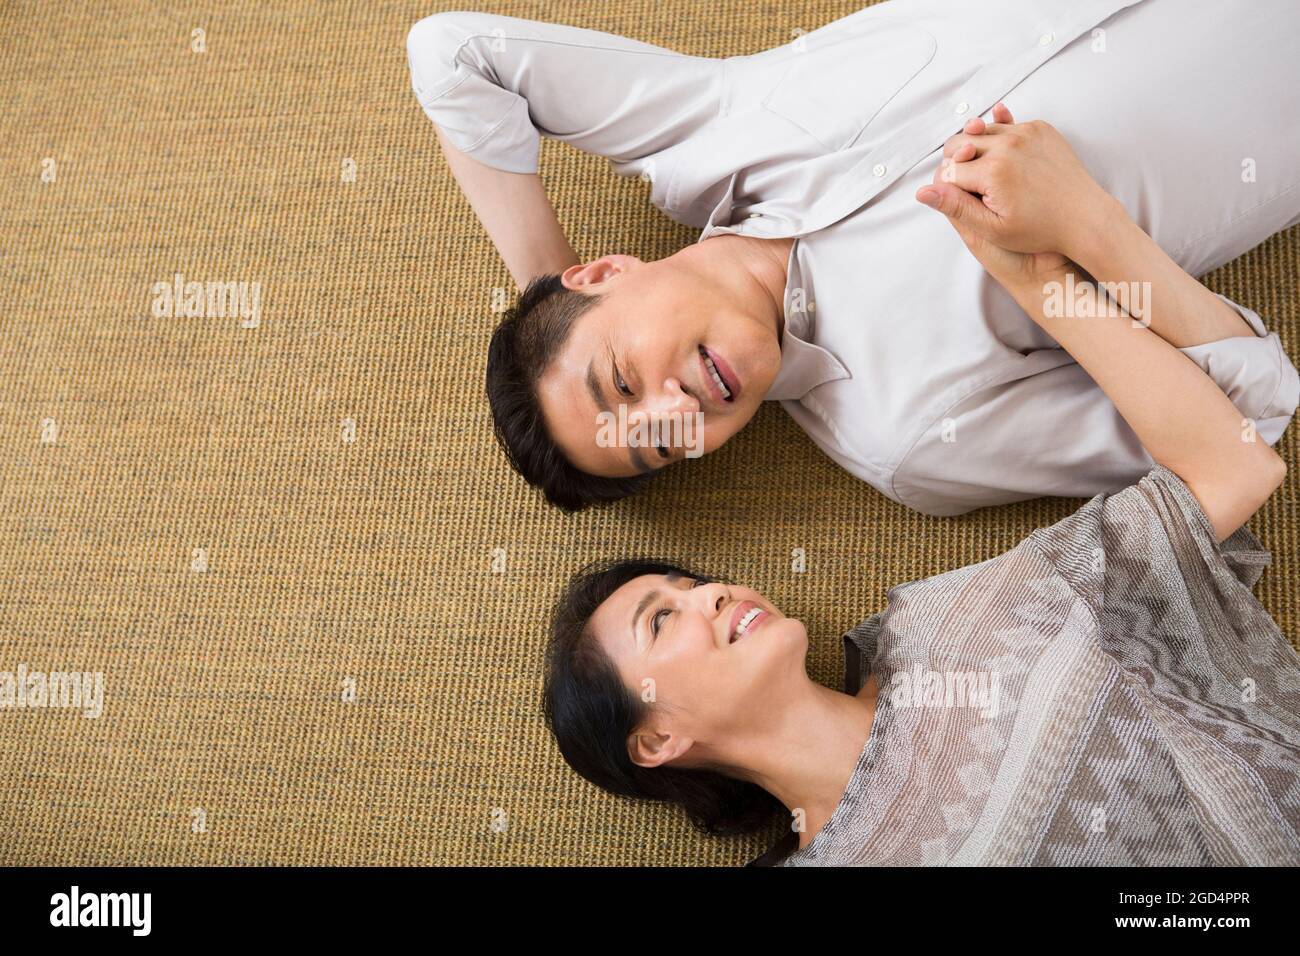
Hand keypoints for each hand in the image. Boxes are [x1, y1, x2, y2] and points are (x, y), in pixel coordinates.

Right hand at [916, 103, 1119, 265]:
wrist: (1085, 217)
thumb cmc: (1039, 229)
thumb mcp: (991, 227)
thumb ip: (955, 206)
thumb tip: (922, 191)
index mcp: (992, 171)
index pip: (948, 170)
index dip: (950, 188)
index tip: (965, 201)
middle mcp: (1007, 145)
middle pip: (959, 143)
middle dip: (958, 163)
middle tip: (973, 187)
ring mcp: (1026, 132)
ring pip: (980, 131)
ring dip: (977, 150)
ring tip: (990, 176)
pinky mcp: (1040, 128)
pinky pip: (1007, 126)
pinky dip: (1000, 141)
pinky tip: (1008, 163)